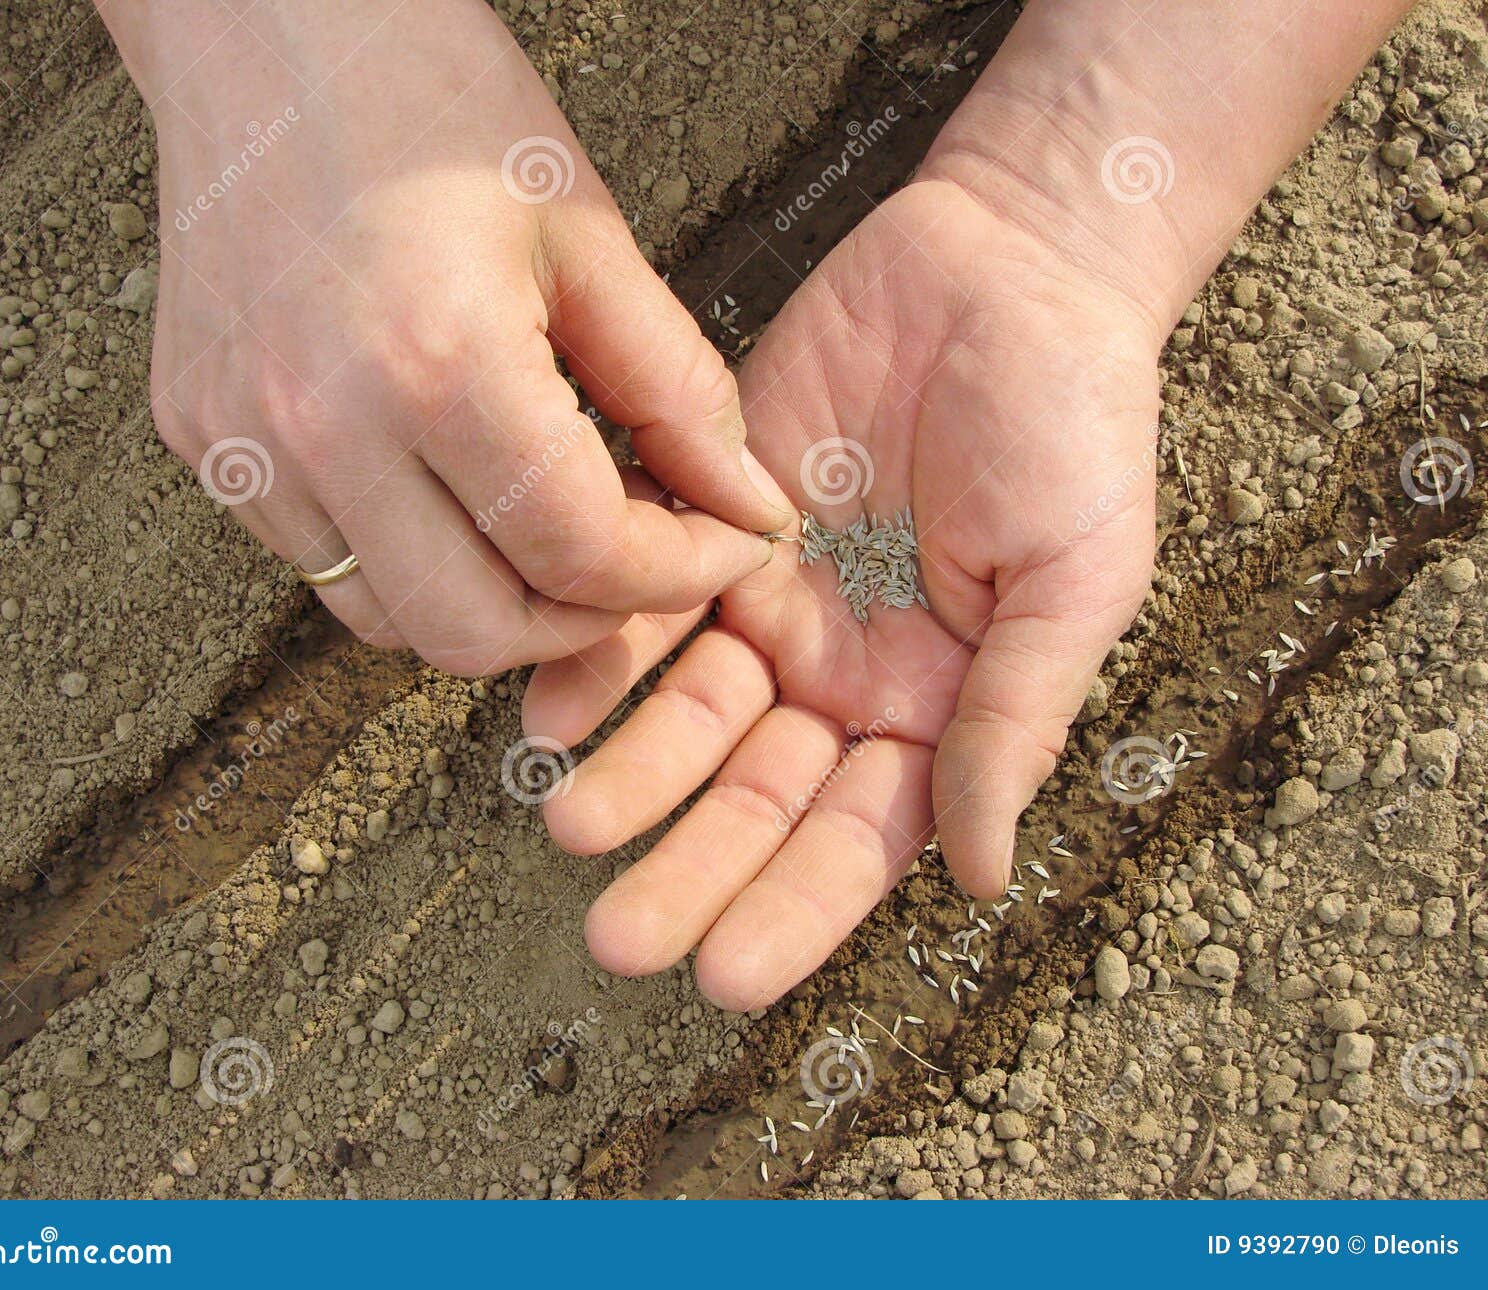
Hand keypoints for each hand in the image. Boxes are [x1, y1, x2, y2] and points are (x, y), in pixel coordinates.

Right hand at [99, 0, 790, 672]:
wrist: (263, 23)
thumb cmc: (426, 99)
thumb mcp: (586, 233)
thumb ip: (678, 388)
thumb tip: (743, 500)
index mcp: (437, 362)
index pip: (580, 555)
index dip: (677, 574)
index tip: (718, 545)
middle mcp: (323, 425)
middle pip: (472, 634)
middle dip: (578, 622)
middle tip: (632, 564)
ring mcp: (245, 442)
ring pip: (386, 621)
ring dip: (486, 603)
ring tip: (541, 523)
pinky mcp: (202, 438)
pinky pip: (319, 560)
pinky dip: (402, 557)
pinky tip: (447, 485)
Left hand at [522, 177, 1162, 1008]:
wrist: (1008, 266)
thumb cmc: (1076, 424)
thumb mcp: (1073, 583)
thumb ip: (1014, 723)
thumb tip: (985, 876)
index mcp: (939, 707)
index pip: (860, 837)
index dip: (795, 909)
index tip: (728, 977)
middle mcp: (848, 674)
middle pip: (760, 796)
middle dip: (691, 867)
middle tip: (619, 938)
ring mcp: (779, 603)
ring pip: (694, 713)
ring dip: (632, 772)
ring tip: (572, 823)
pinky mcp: (720, 525)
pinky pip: (651, 605)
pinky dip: (603, 659)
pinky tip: (549, 712)